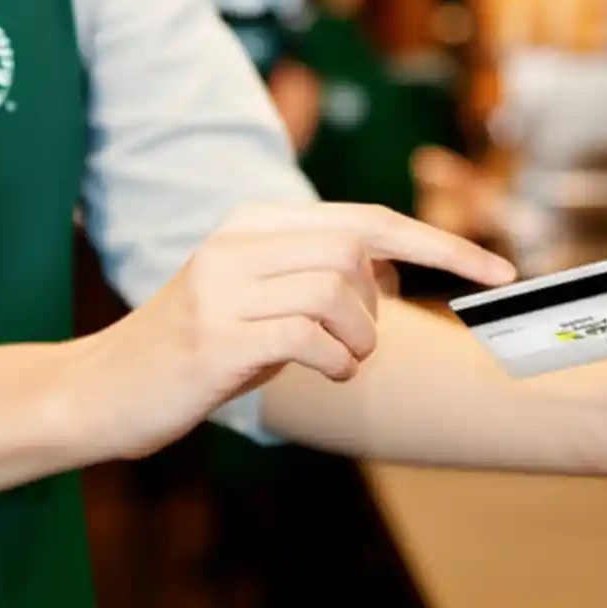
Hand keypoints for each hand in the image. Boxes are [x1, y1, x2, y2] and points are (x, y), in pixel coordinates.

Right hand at [69, 202, 514, 458]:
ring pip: (339, 291)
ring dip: (357, 339)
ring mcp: (224, 287)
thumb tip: (391, 271)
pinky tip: (320, 375)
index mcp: (256, 222)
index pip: (370, 219)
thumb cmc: (203, 346)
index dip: (442, 245)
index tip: (500, 272)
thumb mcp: (262, 296)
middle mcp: (239, 242)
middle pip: (357, 251)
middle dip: (381, 305)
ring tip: (331, 362)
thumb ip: (321, 273)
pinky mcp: (216, 337)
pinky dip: (336, 363)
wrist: (105, 388)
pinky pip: (312, 339)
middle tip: (357, 341)